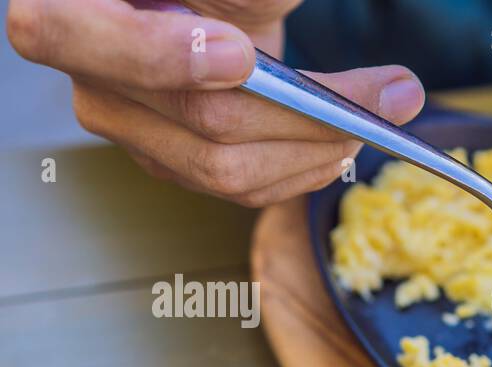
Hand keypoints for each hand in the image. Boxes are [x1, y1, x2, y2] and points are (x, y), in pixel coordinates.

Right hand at [7, 0, 426, 205]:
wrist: (204, 4)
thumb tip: (266, 44)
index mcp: (68, 5)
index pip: (60, 31)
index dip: (158, 53)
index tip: (241, 55)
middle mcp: (85, 72)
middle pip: (198, 115)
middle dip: (310, 113)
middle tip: (395, 92)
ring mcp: (125, 127)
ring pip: (227, 167)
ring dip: (322, 147)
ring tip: (386, 111)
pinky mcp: (169, 162)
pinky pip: (242, 188)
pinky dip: (307, 169)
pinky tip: (347, 145)